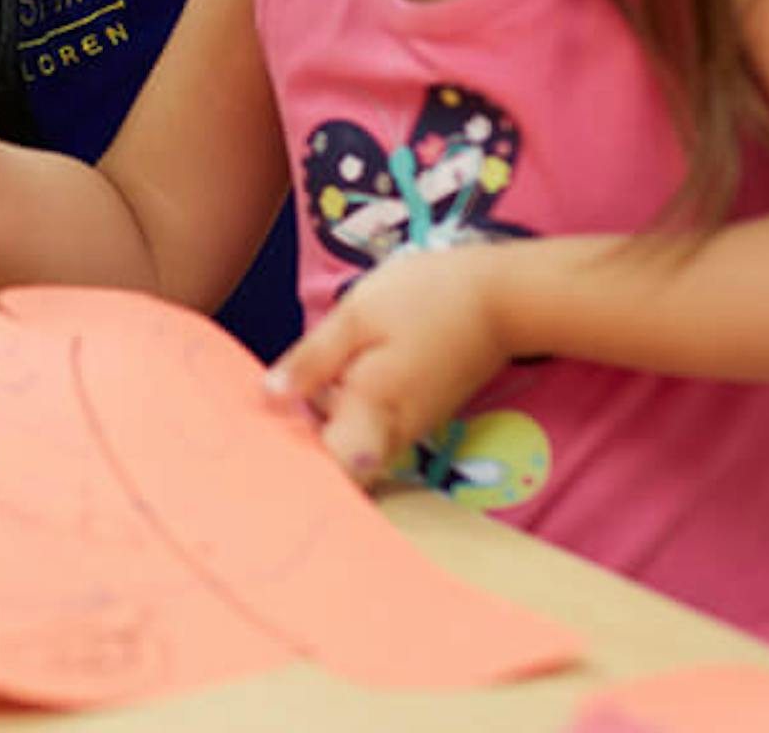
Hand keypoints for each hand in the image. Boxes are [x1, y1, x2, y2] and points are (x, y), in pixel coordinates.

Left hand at [265, 248, 512, 481]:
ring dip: (326, 419)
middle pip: (336, 460)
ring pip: (354, 442)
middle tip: (277, 399)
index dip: (293, 462)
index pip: (327, 470)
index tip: (265, 437)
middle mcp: (392, 432)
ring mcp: (412, 427)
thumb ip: (312, 361)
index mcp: (371, 409)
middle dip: (303, 436)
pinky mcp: (422, 415)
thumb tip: (269, 398)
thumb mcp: (356, 316)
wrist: (504, 298)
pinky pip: (375, 427)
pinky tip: (338, 374)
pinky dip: (350, 409)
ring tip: (306, 378)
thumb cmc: (426, 297)